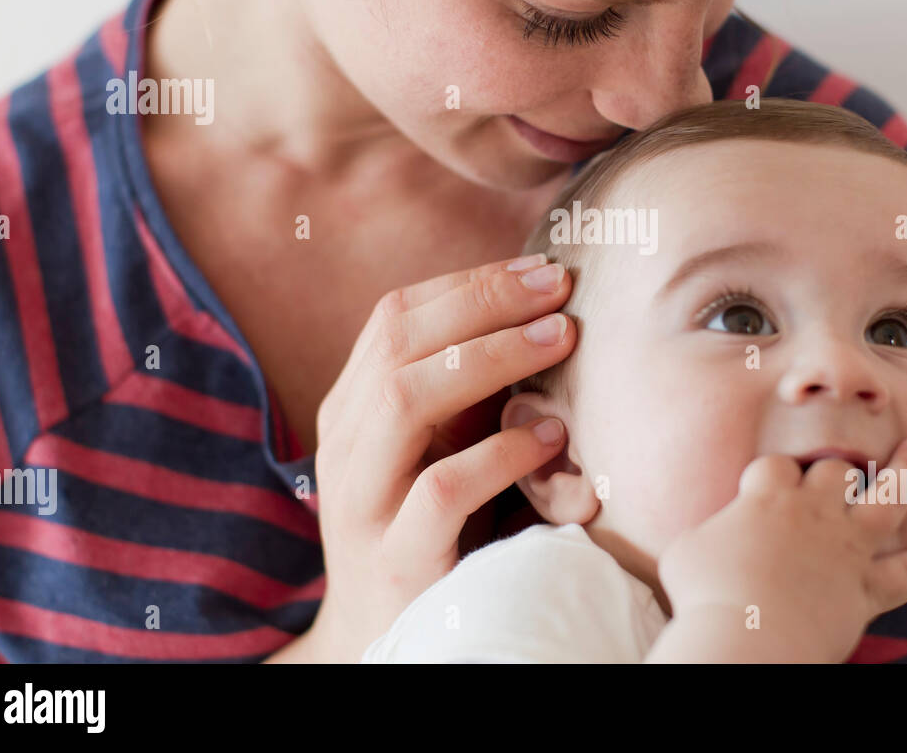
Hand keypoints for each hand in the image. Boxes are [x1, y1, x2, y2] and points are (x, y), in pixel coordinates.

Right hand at [289, 254, 576, 662]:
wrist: (382, 637)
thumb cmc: (434, 527)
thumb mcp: (440, 445)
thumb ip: (469, 388)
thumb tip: (547, 311)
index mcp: (353, 407)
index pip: (395, 315)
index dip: (469, 282)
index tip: (540, 269)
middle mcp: (345, 444)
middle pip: (400, 342)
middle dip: (486, 302)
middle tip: (560, 290)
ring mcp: (362, 501)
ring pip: (406, 399)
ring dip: (491, 358)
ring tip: (561, 341)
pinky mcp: (395, 558)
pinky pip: (441, 490)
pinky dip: (501, 453)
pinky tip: (550, 436)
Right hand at [655, 438, 906, 662]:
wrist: (748, 636)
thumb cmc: (706, 593)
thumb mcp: (686, 550)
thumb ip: (704, 532)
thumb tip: (706, 534)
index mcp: (768, 498)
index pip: (776, 465)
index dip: (774, 472)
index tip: (771, 484)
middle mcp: (813, 514)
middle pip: (837, 471)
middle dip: (843, 467)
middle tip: (851, 464)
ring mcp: (845, 549)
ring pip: (889, 499)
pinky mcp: (865, 589)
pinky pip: (901, 573)